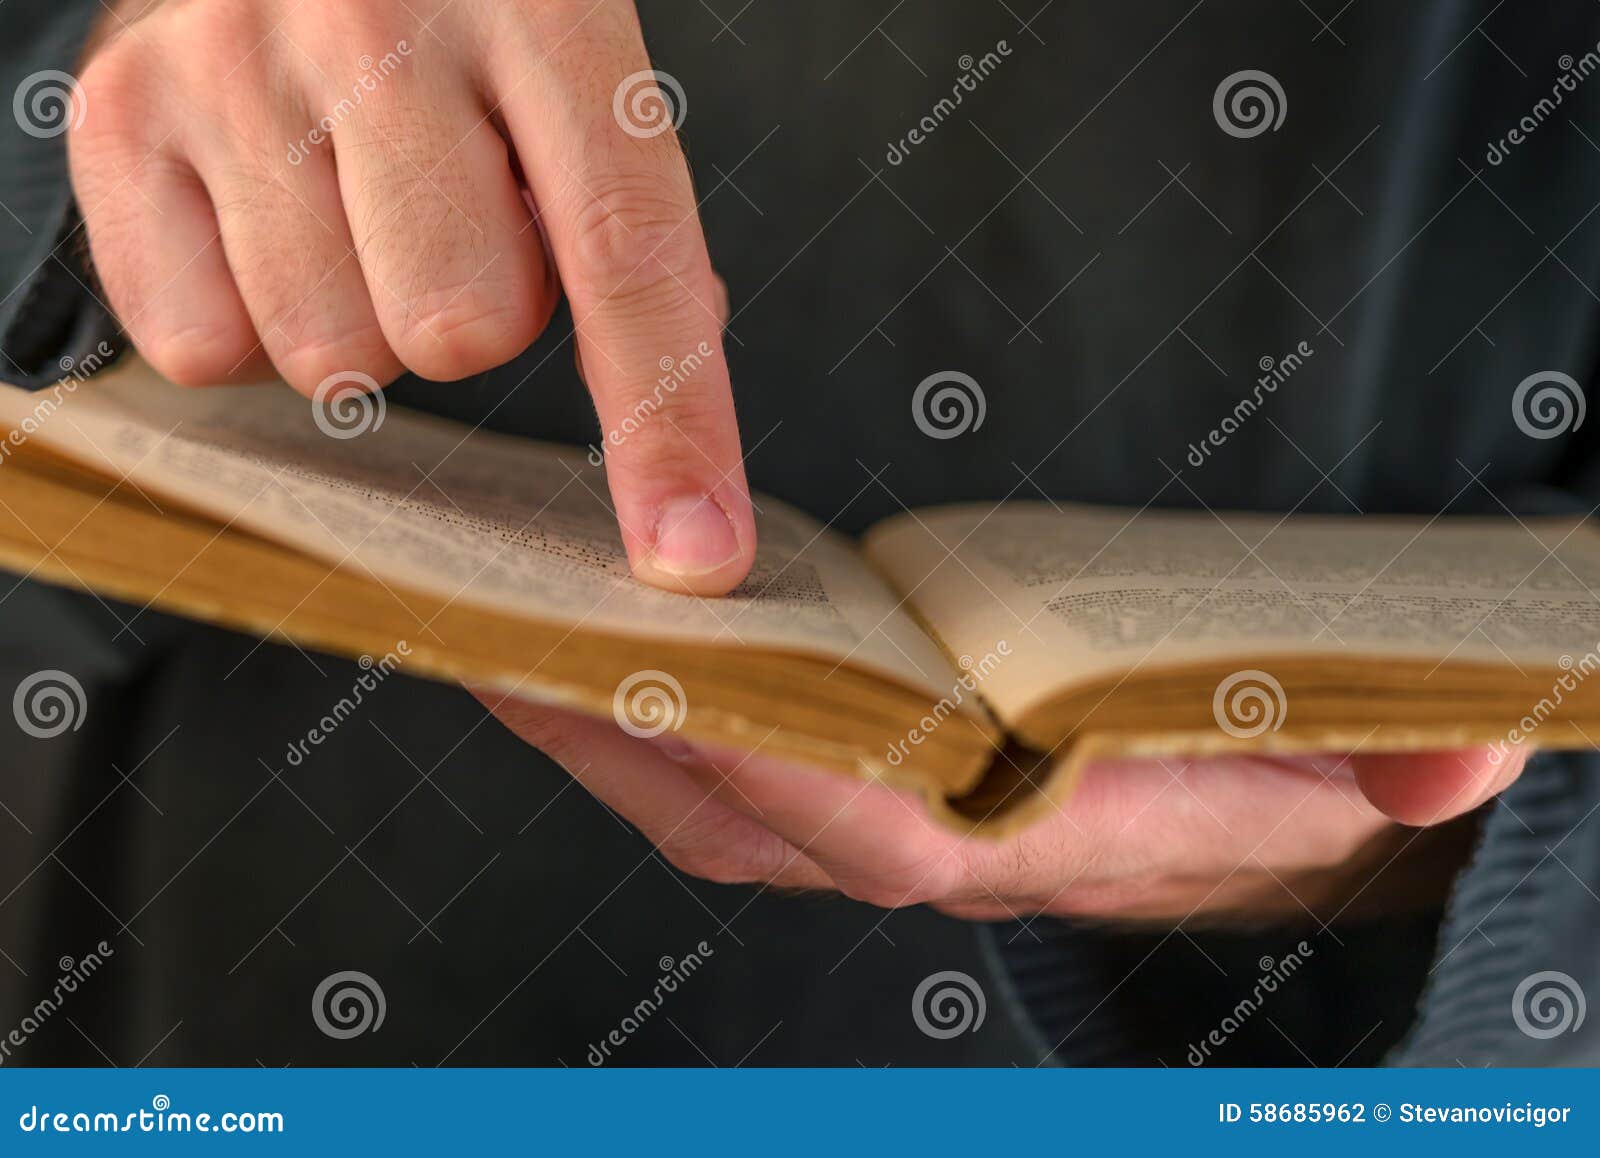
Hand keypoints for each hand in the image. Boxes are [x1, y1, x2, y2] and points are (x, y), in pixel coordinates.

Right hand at [68, 0, 754, 593]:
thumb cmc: (450, 15)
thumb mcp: (567, 67)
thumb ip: (624, 220)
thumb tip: (671, 423)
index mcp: (540, 1)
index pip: (624, 254)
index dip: (669, 424)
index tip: (697, 551)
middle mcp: (376, 15)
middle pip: (460, 330)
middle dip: (475, 316)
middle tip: (447, 224)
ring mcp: (233, 58)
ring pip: (333, 358)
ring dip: (363, 321)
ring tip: (353, 211)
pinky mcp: (122, 110)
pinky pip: (203, 349)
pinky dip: (249, 323)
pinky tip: (266, 226)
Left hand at [485, 693, 1529, 919]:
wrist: (1187, 793)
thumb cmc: (1226, 766)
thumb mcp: (1323, 759)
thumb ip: (1394, 761)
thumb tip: (1444, 766)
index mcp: (997, 840)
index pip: (861, 813)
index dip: (758, 749)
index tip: (651, 659)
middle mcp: (891, 841)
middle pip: (717, 797)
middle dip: (600, 713)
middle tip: (486, 597)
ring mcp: (830, 815)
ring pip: (671, 781)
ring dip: (570, 702)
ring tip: (474, 593)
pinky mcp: (800, 775)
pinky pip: (672, 748)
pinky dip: (596, 695)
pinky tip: (536, 616)